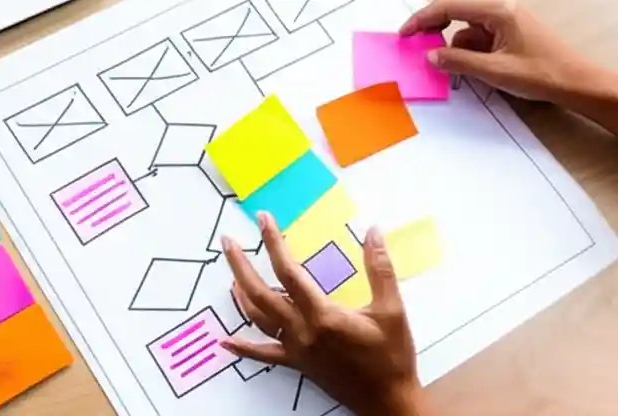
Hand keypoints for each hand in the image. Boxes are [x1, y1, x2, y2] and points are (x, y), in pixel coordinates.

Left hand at [221, 212, 427, 415]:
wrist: (388, 401)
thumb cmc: (392, 357)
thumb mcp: (392, 310)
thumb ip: (380, 268)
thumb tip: (373, 231)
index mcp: (323, 315)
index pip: (289, 272)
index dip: (273, 242)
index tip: (263, 220)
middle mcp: (302, 331)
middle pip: (260, 293)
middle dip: (240, 265)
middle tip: (228, 241)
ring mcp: (295, 349)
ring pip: (257, 318)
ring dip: (240, 294)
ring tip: (231, 273)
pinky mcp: (296, 364)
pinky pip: (263, 354)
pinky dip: (242, 347)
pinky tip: (225, 341)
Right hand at [399, 0, 598, 102]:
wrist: (577, 82)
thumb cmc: (543, 74)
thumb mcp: (496, 72)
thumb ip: (459, 61)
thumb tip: (430, 56)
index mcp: (497, 9)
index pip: (448, 5)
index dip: (422, 19)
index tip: (404, 34)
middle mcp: (499, 5)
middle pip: (454, 1)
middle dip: (432, 21)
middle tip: (416, 42)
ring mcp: (504, 15)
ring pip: (463, 17)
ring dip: (450, 36)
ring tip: (446, 62)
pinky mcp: (507, 28)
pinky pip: (476, 30)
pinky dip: (465, 44)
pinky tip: (467, 63)